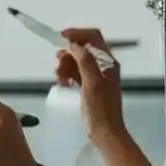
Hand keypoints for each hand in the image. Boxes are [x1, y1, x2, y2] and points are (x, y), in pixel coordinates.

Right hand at [55, 27, 126, 145]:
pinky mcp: (87, 85)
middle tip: (58, 66)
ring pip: (75, 61)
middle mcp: (102, 65)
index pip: (93, 37)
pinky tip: (63, 84)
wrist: (104, 131)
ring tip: (60, 80)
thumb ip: (85, 61)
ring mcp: (94, 75)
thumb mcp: (92, 83)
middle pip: (81, 49)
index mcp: (107, 62)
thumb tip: (75, 45)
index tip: (60, 37)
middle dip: (67, 54)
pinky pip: (74, 72)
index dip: (77, 33)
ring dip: (64, 66)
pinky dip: (66, 75)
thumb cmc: (100, 109)